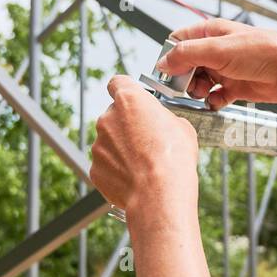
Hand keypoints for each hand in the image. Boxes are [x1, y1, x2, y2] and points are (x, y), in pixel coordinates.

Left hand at [91, 76, 199, 216]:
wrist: (160, 193)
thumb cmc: (174, 158)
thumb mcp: (182, 127)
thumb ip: (163, 118)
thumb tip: (161, 125)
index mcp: (129, 100)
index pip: (118, 83)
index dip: (126, 90)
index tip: (132, 99)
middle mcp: (107, 118)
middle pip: (115, 115)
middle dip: (128, 125)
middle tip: (147, 140)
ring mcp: (98, 145)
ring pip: (110, 142)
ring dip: (122, 149)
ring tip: (144, 164)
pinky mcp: (95, 168)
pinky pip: (106, 165)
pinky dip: (117, 169)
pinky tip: (135, 178)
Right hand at [158, 18, 276, 109]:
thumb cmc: (263, 51)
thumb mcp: (218, 50)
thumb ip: (187, 55)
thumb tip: (163, 63)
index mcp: (210, 33)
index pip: (178, 42)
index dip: (170, 57)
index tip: (167, 73)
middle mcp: (216, 50)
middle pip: (186, 65)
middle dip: (184, 78)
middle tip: (189, 86)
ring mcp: (226, 69)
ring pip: (199, 82)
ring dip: (198, 91)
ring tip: (205, 93)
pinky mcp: (235, 87)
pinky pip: (215, 97)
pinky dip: (213, 101)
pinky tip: (217, 101)